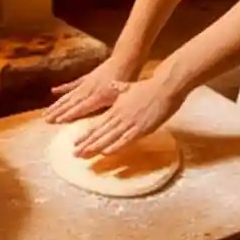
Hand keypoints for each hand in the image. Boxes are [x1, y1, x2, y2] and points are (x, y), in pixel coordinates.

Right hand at [43, 55, 141, 123]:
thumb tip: (102, 120)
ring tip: (46, 112)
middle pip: (70, 103)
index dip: (68, 115)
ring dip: (57, 104)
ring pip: (68, 95)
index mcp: (98, 97)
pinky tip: (53, 91)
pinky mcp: (86, 78)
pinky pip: (72, 84)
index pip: (80, 108)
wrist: (124, 60)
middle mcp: (88, 90)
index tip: (56, 121)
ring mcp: (85, 83)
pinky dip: (63, 88)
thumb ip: (109, 107)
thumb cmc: (126, 79)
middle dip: (57, 112)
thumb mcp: (121, 96)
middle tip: (45, 120)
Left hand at [72, 73, 186, 158]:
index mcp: (116, 107)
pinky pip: (126, 139)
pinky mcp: (141, 128)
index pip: (98, 124)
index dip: (87, 134)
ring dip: (96, 147)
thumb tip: (113, 85)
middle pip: (101, 132)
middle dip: (87, 144)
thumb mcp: (129, 86)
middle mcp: (120, 115)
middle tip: (75, 153)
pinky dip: (116, 146)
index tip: (76, 142)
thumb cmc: (149, 87)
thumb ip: (120, 89)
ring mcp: (130, 122)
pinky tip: (106, 152)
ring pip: (109, 137)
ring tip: (84, 155)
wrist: (164, 86)